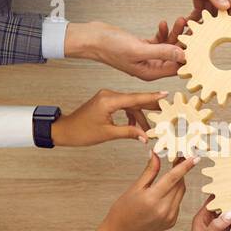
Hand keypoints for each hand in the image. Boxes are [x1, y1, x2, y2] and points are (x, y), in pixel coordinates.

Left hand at [52, 89, 167, 146]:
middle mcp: (108, 95)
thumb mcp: (108, 134)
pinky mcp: (106, 101)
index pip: (135, 98)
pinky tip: (134, 125)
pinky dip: (130, 115)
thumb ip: (128, 132)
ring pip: (130, 105)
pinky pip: (123, 106)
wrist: (65, 130)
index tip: (165, 94)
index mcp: (109, 100)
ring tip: (148, 128)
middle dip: (149, 108)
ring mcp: (107, 97)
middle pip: (135, 100)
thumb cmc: (81, 131)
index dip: (151, 97)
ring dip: (139, 116)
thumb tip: (145, 136)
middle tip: (164, 112)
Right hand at [65, 19, 186, 80]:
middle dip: (183, 42)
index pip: (176, 68)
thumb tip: (183, 54)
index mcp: (150, 73)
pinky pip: (158, 41)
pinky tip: (163, 23)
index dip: (189, 57)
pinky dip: (163, 32)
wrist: (92, 38)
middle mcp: (150, 67)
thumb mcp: (139, 49)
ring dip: (174, 34)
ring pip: (167, 47)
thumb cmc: (110, 47)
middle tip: (192, 28)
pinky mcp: (142, 47)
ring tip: (180, 20)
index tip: (198, 43)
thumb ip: (162, 52)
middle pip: (174, 57)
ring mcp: (146, 57)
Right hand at [81, 152, 196, 230]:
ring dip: (178, 182)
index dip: (185, 166)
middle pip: (179, 185)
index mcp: (153, 198)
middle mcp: (164, 209)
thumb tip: (156, 154)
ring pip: (180, 193)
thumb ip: (149, 171)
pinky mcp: (172, 222)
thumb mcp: (135, 187)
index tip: (194, 157)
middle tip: (178, 159)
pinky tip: (166, 192)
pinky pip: (178, 203)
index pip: (173, 178)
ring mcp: (169, 217)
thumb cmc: (123, 210)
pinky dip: (175, 194)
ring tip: (171, 174)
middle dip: (180, 171)